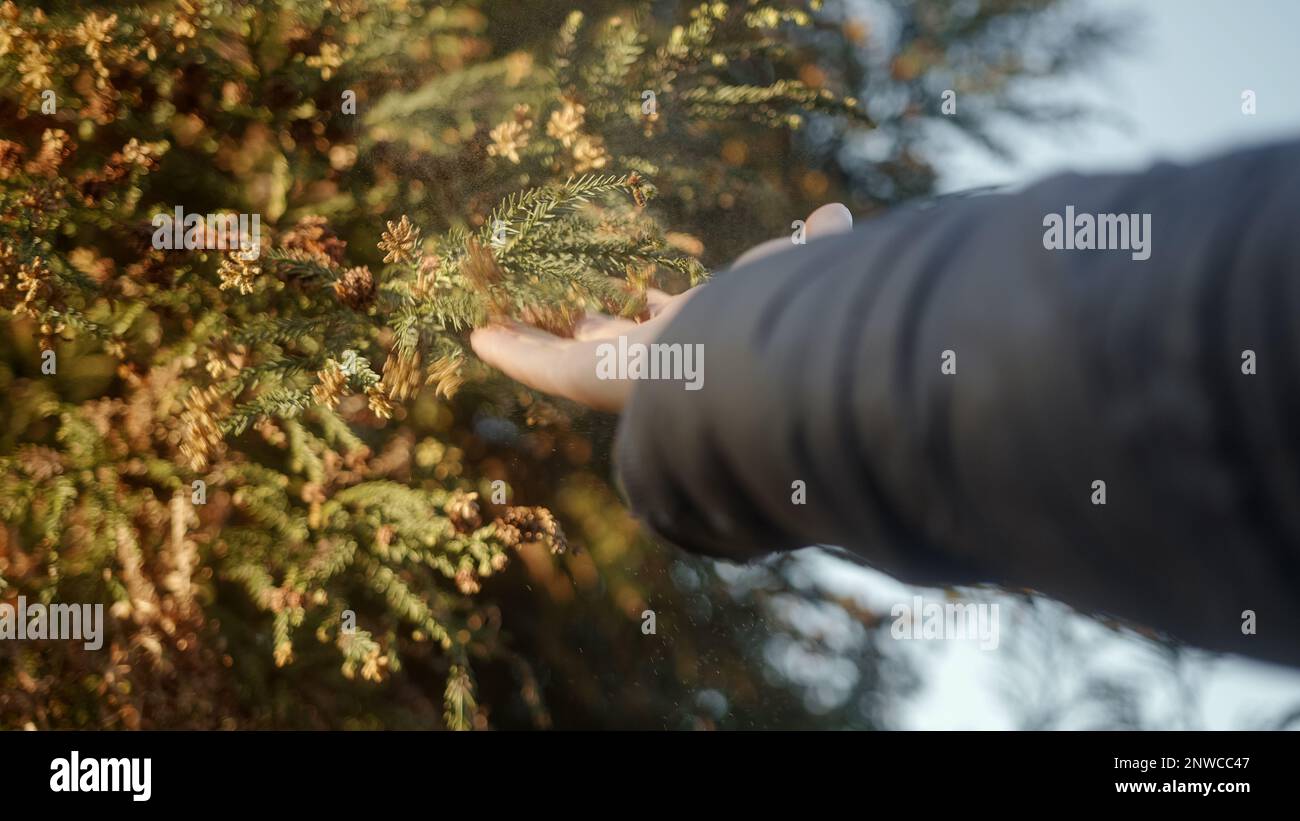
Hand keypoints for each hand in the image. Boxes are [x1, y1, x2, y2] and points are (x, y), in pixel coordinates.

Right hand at [470, 203, 852, 411]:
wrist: (760, 379)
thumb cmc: (779, 320)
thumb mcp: (794, 268)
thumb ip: (812, 247)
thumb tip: (838, 213)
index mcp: (706, 334)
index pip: (676, 318)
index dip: (659, 307)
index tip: (645, 295)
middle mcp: (662, 358)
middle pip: (617, 344)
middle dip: (596, 329)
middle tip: (575, 317)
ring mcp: (623, 372)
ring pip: (570, 357)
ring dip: (539, 344)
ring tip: (506, 330)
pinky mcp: (589, 379)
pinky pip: (540, 364)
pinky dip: (512, 352)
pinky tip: (481, 337)